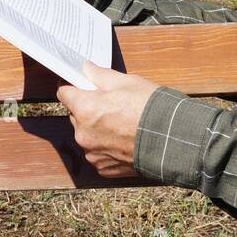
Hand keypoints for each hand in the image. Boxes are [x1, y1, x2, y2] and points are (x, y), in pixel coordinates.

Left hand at [56, 62, 159, 178]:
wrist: (172, 141)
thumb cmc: (151, 109)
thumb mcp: (127, 82)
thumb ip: (101, 75)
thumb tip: (87, 68)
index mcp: (85, 109)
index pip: (64, 93)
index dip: (74, 88)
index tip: (83, 86)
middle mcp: (83, 133)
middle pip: (76, 116)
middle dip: (88, 109)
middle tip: (112, 104)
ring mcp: (92, 153)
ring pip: (87, 135)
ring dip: (97, 129)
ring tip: (122, 124)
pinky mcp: (103, 168)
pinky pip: (98, 153)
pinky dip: (107, 147)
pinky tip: (125, 140)